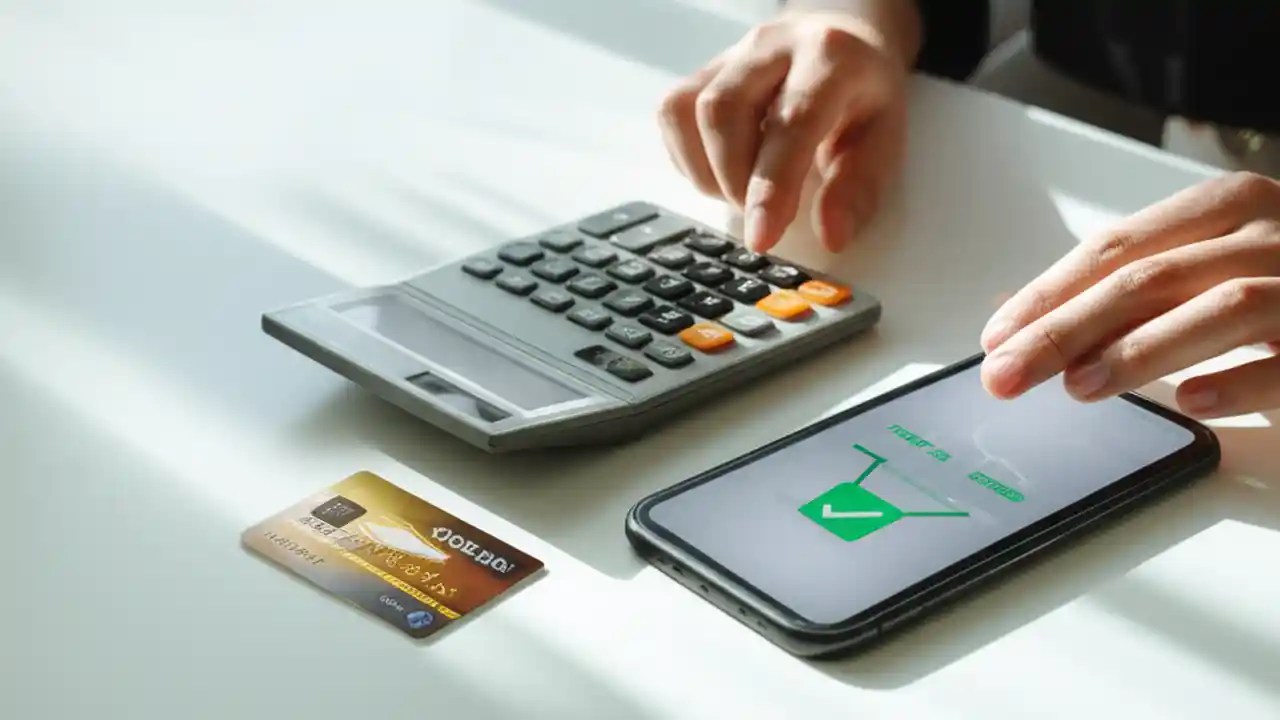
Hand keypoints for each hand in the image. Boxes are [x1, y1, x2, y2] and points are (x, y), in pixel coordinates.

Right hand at [657, 4, 918, 252]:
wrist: (842, 41)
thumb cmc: (861, 96)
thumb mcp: (884, 140)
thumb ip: (858, 189)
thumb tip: (831, 236)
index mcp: (830, 57)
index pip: (791, 121)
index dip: (772, 187)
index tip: (761, 238)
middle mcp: (772, 45)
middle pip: (722, 110)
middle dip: (733, 180)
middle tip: (760, 215)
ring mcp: (730, 55)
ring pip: (685, 111)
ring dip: (707, 172)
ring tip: (742, 192)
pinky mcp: (702, 71)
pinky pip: (672, 116)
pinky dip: (690, 160)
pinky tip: (723, 170)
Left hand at [979, 171, 1279, 418]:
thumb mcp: (1212, 263)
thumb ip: (1140, 287)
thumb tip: (1030, 324)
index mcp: (1230, 206)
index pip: (1118, 247)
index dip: (1049, 292)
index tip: (996, 337)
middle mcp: (1272, 233)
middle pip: (1151, 277)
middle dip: (1068, 328)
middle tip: (1007, 374)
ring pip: (1223, 306)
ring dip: (1146, 350)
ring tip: (1081, 388)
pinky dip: (1246, 381)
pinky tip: (1195, 405)